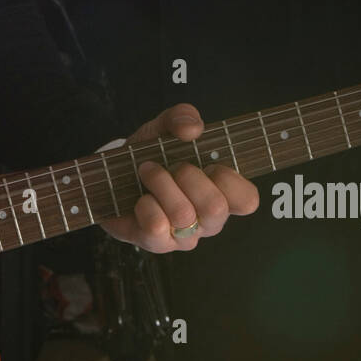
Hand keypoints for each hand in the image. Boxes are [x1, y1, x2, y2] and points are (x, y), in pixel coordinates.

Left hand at [97, 103, 259, 252]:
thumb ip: (182, 116)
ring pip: (183, 214)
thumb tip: (193, 128)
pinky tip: (140, 198)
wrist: (113, 177)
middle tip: (172, 166)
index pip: (247, 200)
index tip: (208, 163)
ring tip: (147, 172)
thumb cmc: (150, 155)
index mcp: (221, 193)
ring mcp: (184, 236)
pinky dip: (145, 204)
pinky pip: (156, 226)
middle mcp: (207, 220)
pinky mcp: (157, 244)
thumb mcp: (164, 128)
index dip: (229, 179)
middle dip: (187, 176)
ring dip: (159, 183)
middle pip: (215, 207)